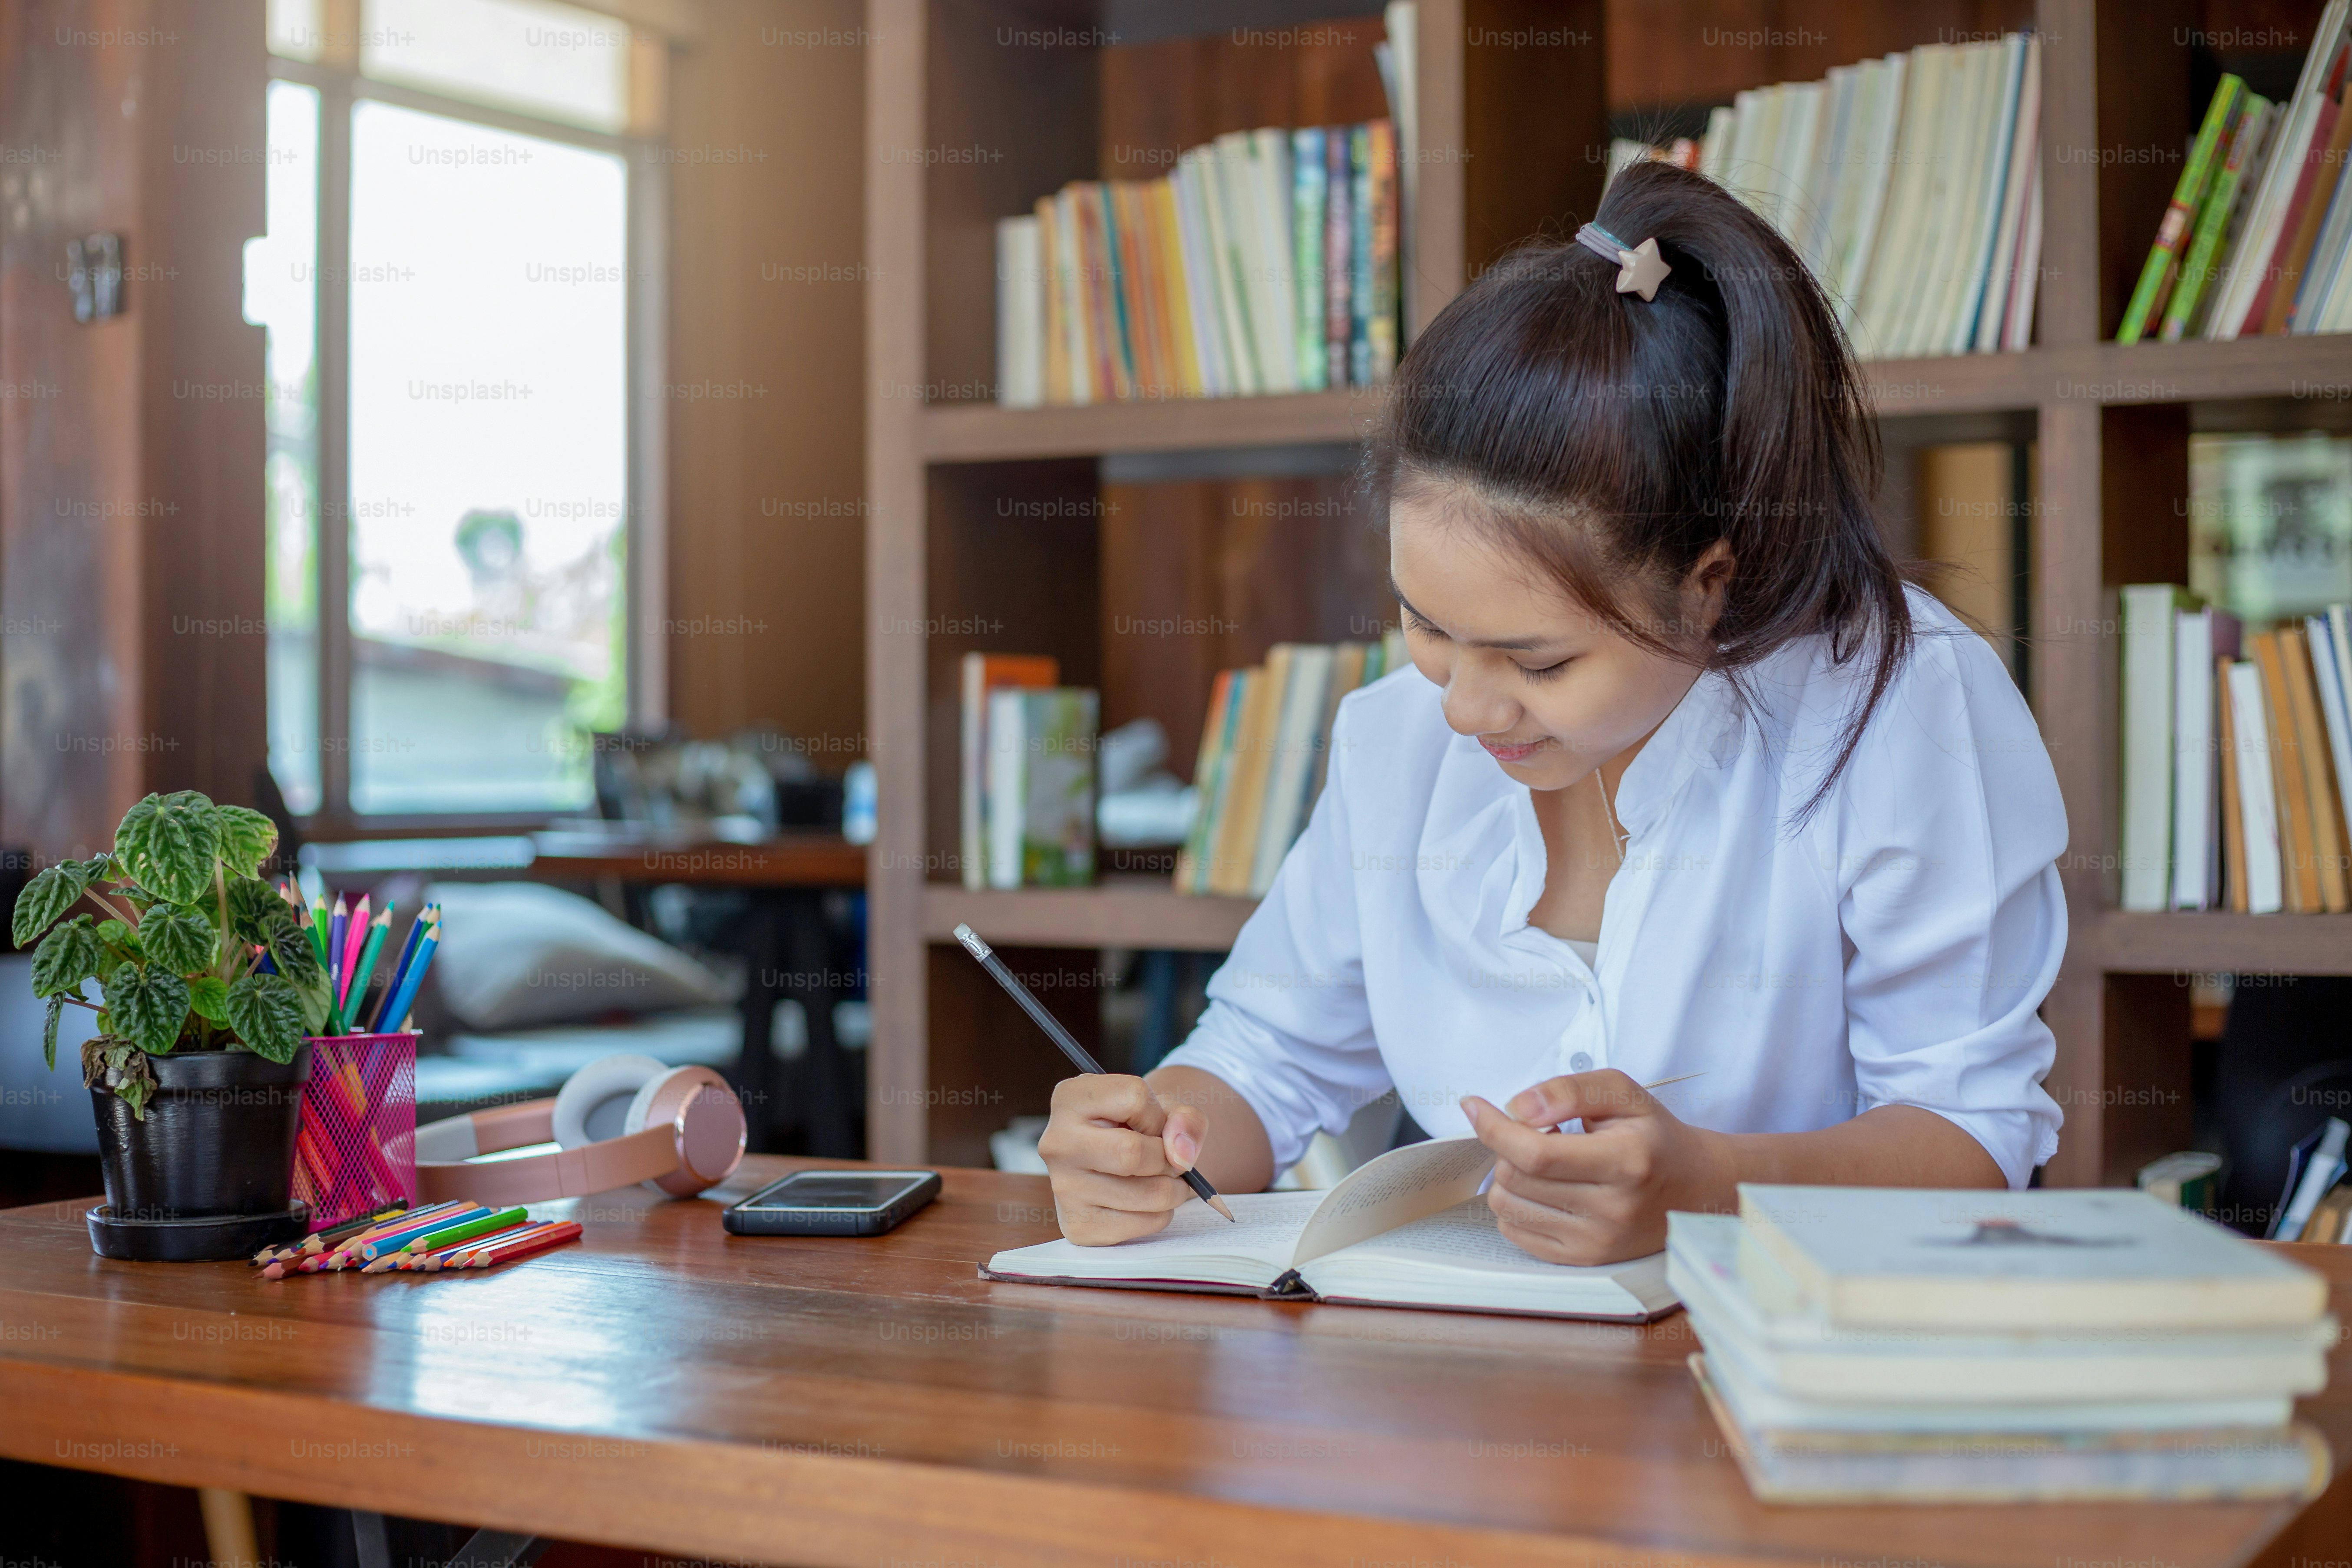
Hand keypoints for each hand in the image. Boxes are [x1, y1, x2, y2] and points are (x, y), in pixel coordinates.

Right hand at [1037, 1073, 1209, 1244]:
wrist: (1113, 1165)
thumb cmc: (1139, 1128)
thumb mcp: (1164, 1108)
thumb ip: (1185, 1118)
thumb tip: (1181, 1157)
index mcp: (1070, 1098)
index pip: (1134, 1098)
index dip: (1158, 1115)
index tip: (1152, 1126)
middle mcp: (1057, 1142)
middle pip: (1133, 1153)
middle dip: (1168, 1159)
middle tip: (1168, 1160)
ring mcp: (1063, 1188)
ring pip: (1148, 1193)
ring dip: (1173, 1189)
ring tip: (1162, 1180)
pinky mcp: (1078, 1226)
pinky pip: (1146, 1223)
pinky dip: (1161, 1214)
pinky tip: (1145, 1202)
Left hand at [1459, 1070, 1734, 1264]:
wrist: (1693, 1188)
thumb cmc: (1653, 1135)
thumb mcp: (1622, 1093)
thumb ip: (1570, 1090)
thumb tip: (1517, 1107)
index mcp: (1626, 1161)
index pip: (1536, 1153)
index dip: (1494, 1127)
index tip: (1474, 1106)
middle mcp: (1612, 1208)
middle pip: (1516, 1177)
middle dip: (1507, 1146)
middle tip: (1536, 1132)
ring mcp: (1597, 1241)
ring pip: (1508, 1206)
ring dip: (1509, 1176)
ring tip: (1543, 1161)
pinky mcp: (1584, 1259)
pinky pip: (1516, 1231)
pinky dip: (1516, 1204)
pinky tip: (1545, 1188)